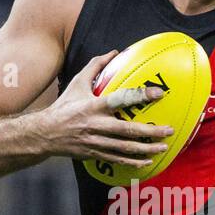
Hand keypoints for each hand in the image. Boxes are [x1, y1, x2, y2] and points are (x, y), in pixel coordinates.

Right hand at [42, 50, 172, 166]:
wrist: (45, 133)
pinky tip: (147, 161)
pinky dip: (133, 162)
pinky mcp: (94, 154)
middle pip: (128, 130)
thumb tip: (114, 52)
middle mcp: (96, 125)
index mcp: (94, 105)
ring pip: (125, 148)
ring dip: (147, 149)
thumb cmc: (64, 106)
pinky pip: (117, 160)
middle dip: (151, 132)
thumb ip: (96, 66)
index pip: (121, 99)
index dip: (141, 96)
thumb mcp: (77, 83)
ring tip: (164, 147)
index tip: (159, 94)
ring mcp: (96, 141)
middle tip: (169, 130)